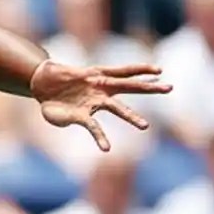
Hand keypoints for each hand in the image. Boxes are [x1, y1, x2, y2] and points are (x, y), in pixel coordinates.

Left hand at [30, 61, 171, 150]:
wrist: (44, 88)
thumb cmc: (53, 75)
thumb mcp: (54, 68)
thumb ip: (53, 69)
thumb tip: (48, 65)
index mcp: (98, 75)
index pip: (123, 71)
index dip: (140, 69)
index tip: (159, 70)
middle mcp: (101, 89)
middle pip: (129, 87)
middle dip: (149, 87)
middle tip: (169, 88)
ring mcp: (94, 103)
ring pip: (117, 109)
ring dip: (131, 117)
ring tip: (145, 126)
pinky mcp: (83, 117)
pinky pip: (94, 128)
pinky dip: (100, 137)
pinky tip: (106, 148)